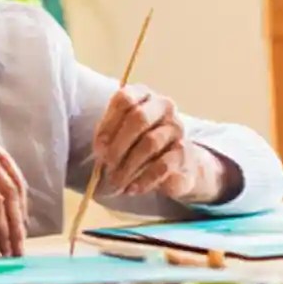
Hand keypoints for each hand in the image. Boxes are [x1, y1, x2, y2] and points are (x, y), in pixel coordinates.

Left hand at [95, 86, 230, 202]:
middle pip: (139, 118)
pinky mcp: (184, 152)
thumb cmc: (137, 142)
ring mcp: (177, 128)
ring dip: (128, 165)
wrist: (174, 162)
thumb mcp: (119, 133)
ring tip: (116, 179)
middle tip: (105, 163)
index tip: (98, 146)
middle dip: (118, 144)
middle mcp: (164, 106)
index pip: (125, 99)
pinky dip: (144, 179)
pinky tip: (132, 188)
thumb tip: (101, 149)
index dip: (108, 124)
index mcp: (143, 95)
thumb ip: (108, 135)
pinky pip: (162, 165)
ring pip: (150, 143)